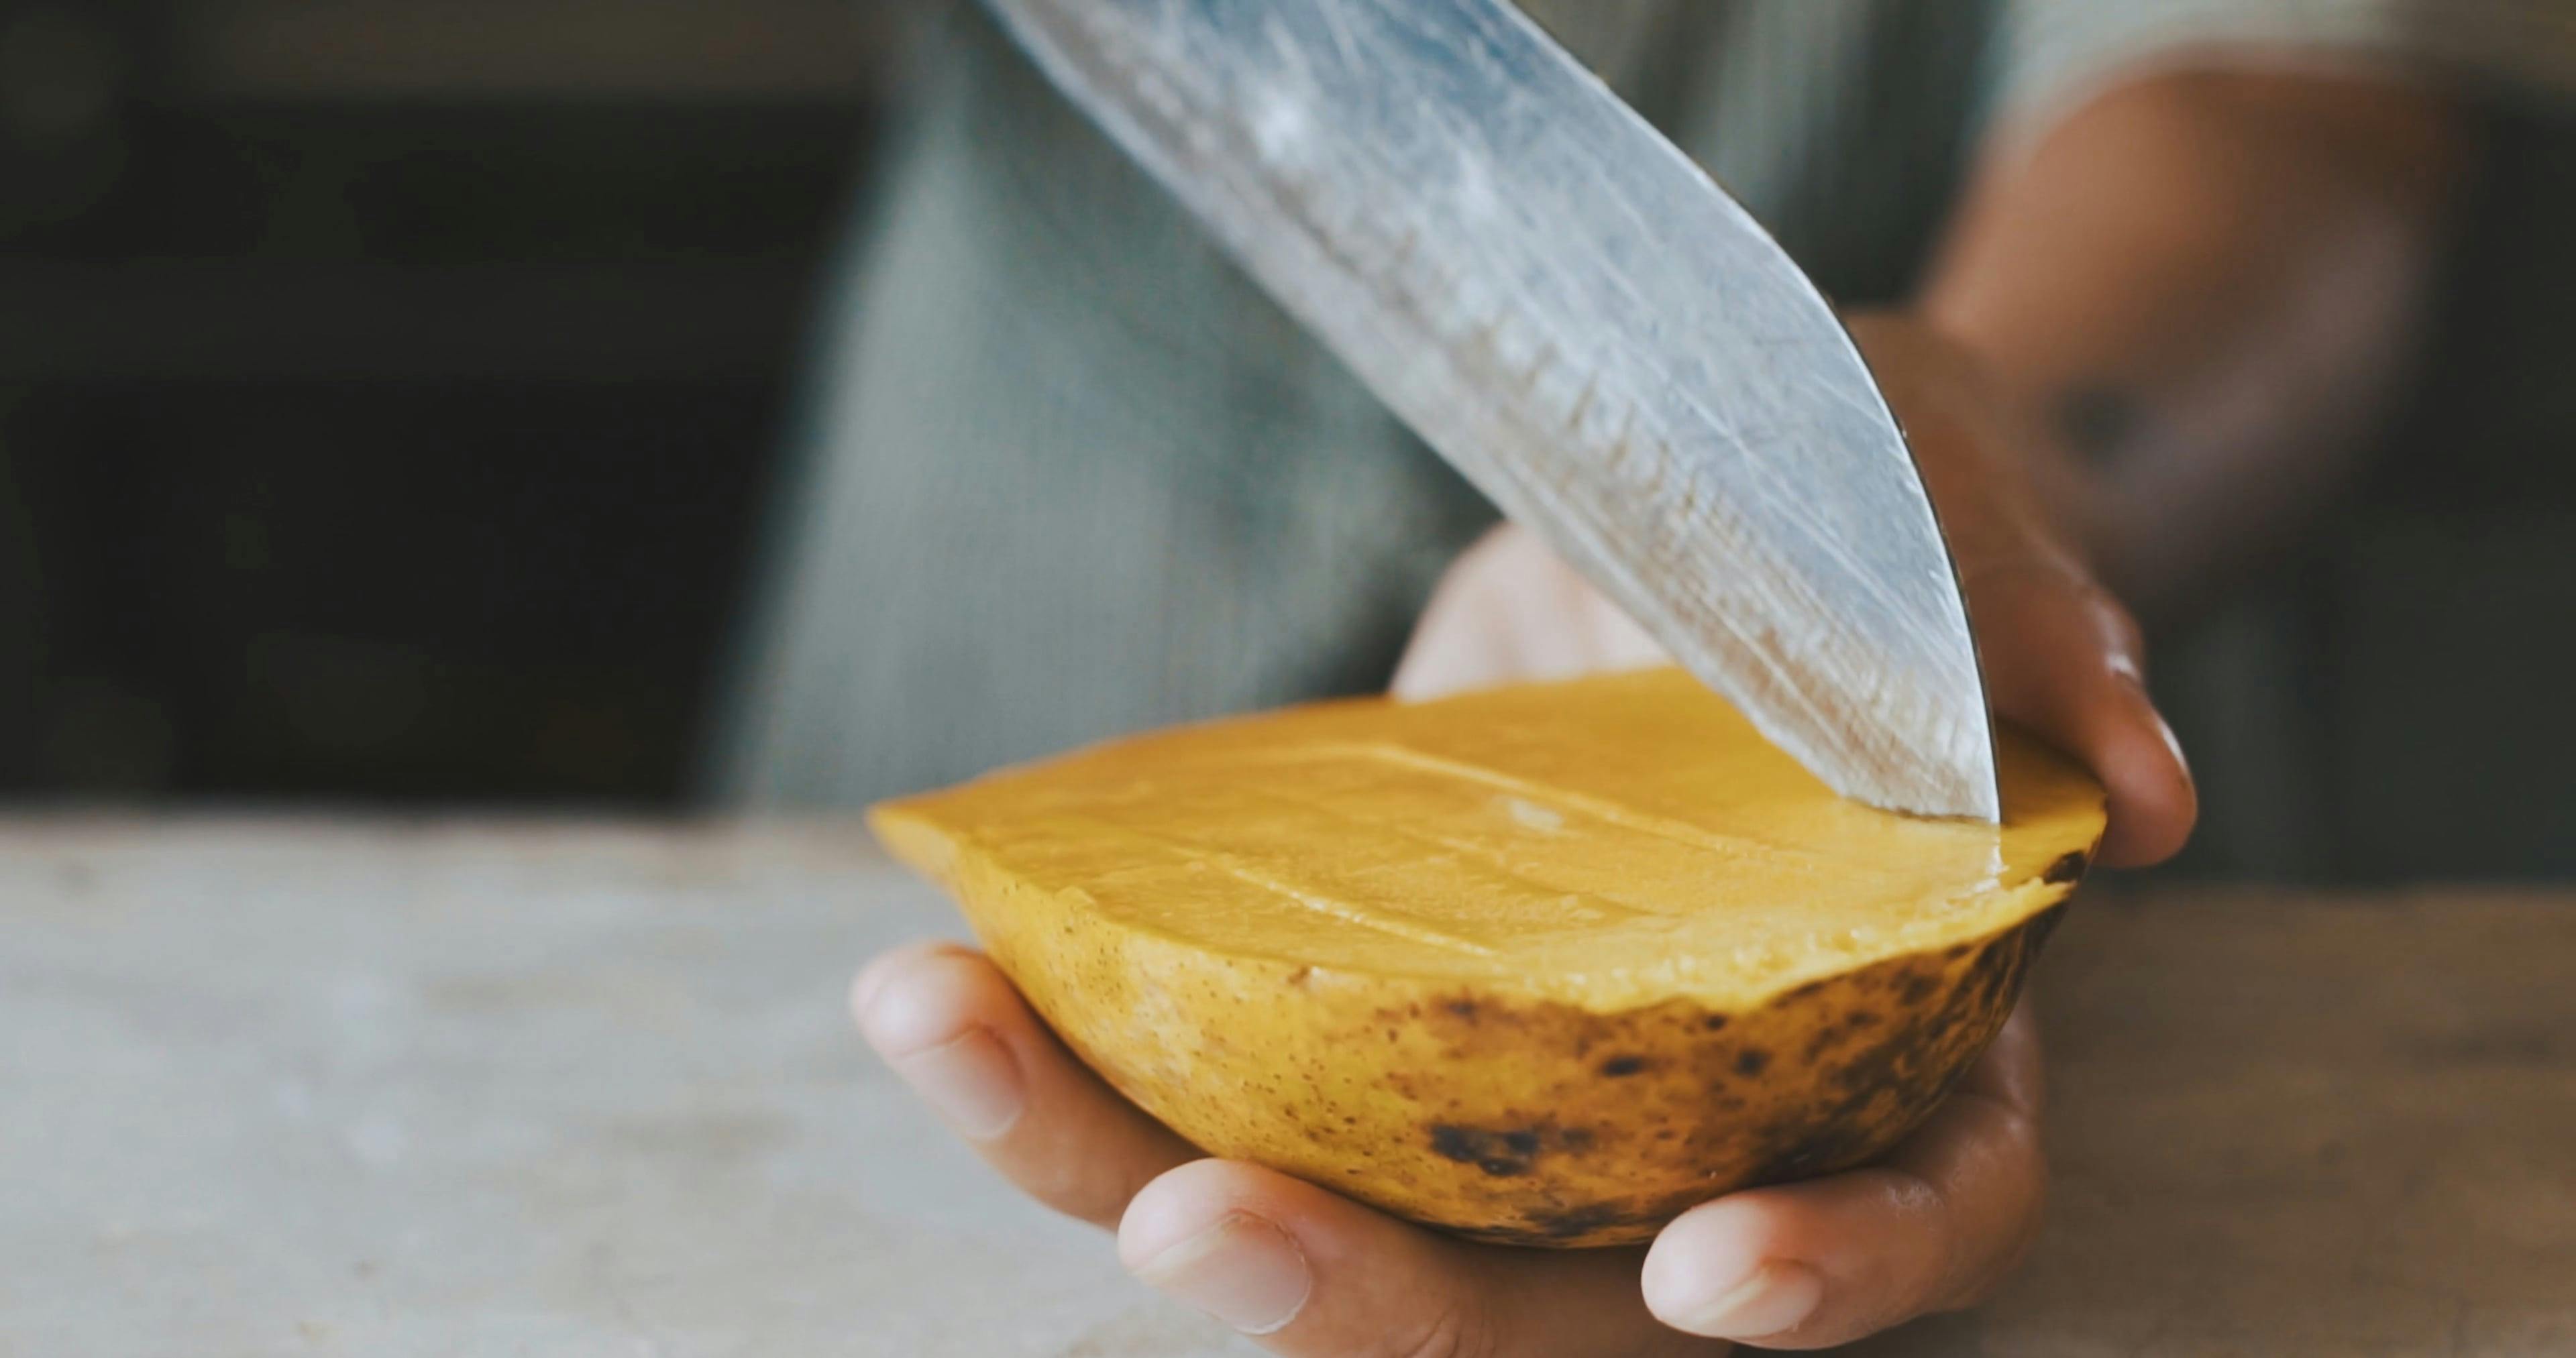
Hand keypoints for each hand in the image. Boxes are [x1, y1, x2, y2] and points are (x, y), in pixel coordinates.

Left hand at [856, 309, 2194, 1351]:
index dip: (1842, 1269)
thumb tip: (2139, 780)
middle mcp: (1697, 1104)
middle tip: (1195, 1228)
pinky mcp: (1359, 1007)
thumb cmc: (1877, 520)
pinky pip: (1215, 1071)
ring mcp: (1506, 1075)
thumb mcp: (1949, 521)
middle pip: (1558, 1294)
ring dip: (1120, 1165)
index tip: (1715, 1271)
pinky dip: (1079, 1049)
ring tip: (943, 1034)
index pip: (1918, 1206)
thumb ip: (2026, 632)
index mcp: (1896, 1026)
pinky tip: (943, 978)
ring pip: (1338, 1211)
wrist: (1734, 511)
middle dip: (1374, 1296)